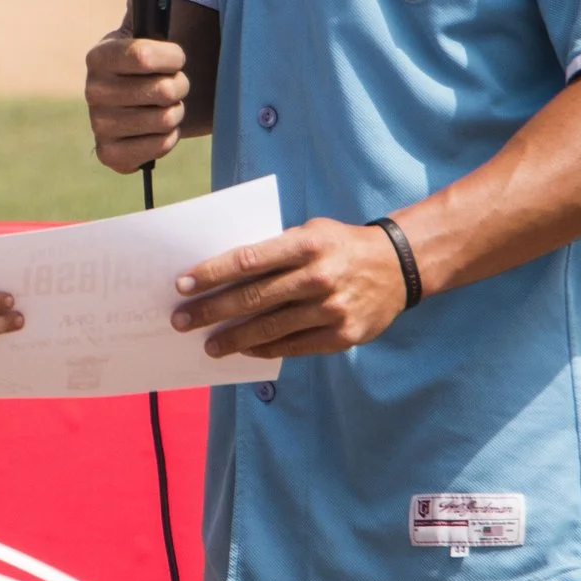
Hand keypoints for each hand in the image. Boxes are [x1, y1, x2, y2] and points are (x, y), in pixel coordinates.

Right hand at [85, 27, 188, 172]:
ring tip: (166, 106)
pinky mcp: (109, 154)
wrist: (148, 100)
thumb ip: (148, 2)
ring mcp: (98, 124)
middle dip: (179, 86)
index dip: (172, 57)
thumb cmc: (155, 61)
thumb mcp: (150, 27)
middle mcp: (92, 90)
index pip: (143, 55)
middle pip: (161, 91)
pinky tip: (157, 129)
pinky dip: (167, 139)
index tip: (178, 56)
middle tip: (174, 84)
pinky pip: (155, 149)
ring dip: (175, 113)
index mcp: (99, 55)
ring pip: (164, 120)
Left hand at [172, 218, 407, 358]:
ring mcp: (331, 309)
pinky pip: (294, 345)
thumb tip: (225, 273)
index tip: (183, 284)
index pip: (248, 260)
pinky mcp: (342, 335)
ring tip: (208, 344)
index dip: (212, 273)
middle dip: (211, 310)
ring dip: (233, 338)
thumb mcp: (311, 232)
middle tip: (182, 320)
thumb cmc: (341, 245)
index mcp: (307, 244)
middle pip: (253, 297)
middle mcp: (319, 276)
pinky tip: (244, 349)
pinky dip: (265, 348)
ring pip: (271, 327)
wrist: (399, 266)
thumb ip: (275, 249)